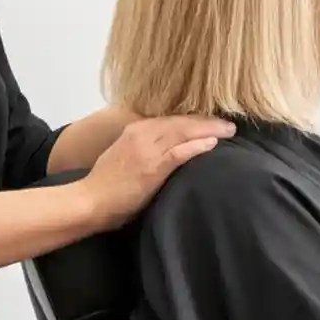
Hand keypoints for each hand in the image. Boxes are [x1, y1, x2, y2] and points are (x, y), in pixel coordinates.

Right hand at [82, 115, 235, 230]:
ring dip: (209, 129)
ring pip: (184, 132)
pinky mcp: (152, 167)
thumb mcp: (124, 155)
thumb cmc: (107, 184)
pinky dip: (197, 146)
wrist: (90, 201)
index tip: (212, 120)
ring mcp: (147, 149)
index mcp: (136, 129)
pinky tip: (212, 143)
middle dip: (207, 121)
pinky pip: (179, 152)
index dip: (194, 119)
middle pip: (182, 122)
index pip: (172, 119)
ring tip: (229, 130)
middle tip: (229, 123)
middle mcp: (142, 133)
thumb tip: (167, 149)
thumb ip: (145, 147)